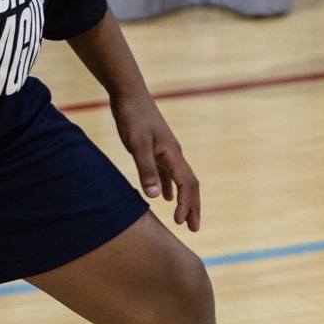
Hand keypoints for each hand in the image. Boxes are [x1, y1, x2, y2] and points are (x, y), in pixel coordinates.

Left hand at [110, 89, 201, 230]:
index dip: (187, 205)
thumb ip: (146, 169)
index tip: (182, 223)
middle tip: (194, 229)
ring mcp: (166, 151)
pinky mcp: (156, 148)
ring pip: (181, 180)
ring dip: (184, 200)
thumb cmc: (133, 117)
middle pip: (190, 185)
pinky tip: (165, 197)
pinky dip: (170, 187)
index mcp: (173, 154)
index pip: (187, 184)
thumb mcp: (137, 144)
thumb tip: (156, 196)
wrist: (129, 94)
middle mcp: (174, 154)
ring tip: (183, 218)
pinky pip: (168, 173)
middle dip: (193, 207)